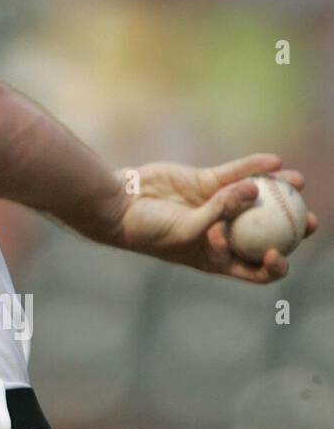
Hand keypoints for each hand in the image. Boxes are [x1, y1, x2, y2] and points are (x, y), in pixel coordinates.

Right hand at [111, 154, 317, 281]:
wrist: (119, 204)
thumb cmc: (149, 231)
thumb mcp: (187, 230)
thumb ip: (220, 211)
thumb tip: (255, 189)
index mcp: (218, 258)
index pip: (256, 269)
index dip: (275, 263)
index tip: (279, 250)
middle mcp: (222, 233)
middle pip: (265, 233)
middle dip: (292, 227)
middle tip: (309, 219)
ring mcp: (214, 206)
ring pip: (254, 198)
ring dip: (278, 190)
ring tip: (297, 180)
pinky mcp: (204, 182)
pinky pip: (234, 173)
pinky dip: (254, 166)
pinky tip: (273, 159)